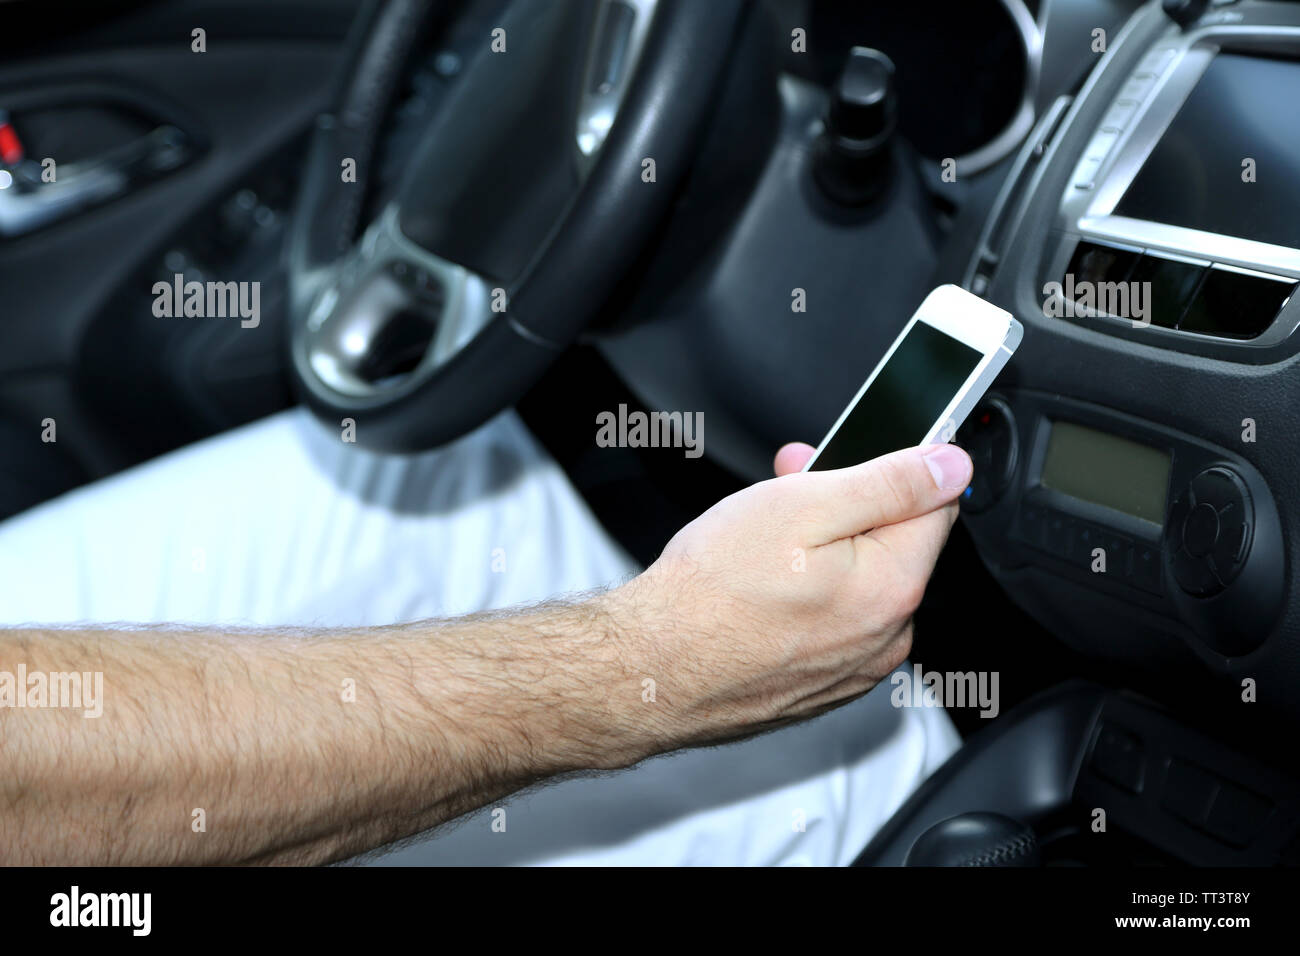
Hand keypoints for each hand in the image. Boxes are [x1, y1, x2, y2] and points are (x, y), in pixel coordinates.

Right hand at [614, 441, 970, 752]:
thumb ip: (890, 483)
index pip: (936, 506)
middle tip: (788, 485)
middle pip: (894, 546)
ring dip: (825, 552)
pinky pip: (834, 625)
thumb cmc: (713, 591)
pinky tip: (762, 587)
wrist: (653, 668)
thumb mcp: (803, 505)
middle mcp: (887, 637)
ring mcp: (854, 669)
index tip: (845, 459)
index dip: (889, 468)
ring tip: (763, 539)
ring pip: (860, 586)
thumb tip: (951, 466)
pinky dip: (807, 598)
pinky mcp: (821, 687)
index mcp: (895, 587)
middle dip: (847, 506)